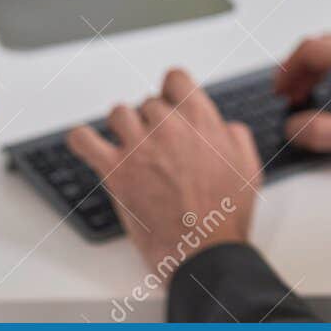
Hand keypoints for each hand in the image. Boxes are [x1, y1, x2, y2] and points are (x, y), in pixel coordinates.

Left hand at [68, 68, 258, 276]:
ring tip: (129, 147)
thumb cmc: (226, 215)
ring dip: (123, 128)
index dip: (172, 92)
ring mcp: (139, 146)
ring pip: (118, 113)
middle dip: (152, 121)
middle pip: (147, 102)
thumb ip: (235, 136)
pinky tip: (88, 145)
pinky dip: (82, 140)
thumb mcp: (248, 167)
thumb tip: (222, 126)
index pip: (174, 78)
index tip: (170, 105)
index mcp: (201, 120)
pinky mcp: (115, 170)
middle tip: (157, 147)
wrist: (204, 252)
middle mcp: (168, 125)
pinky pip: (83, 140)